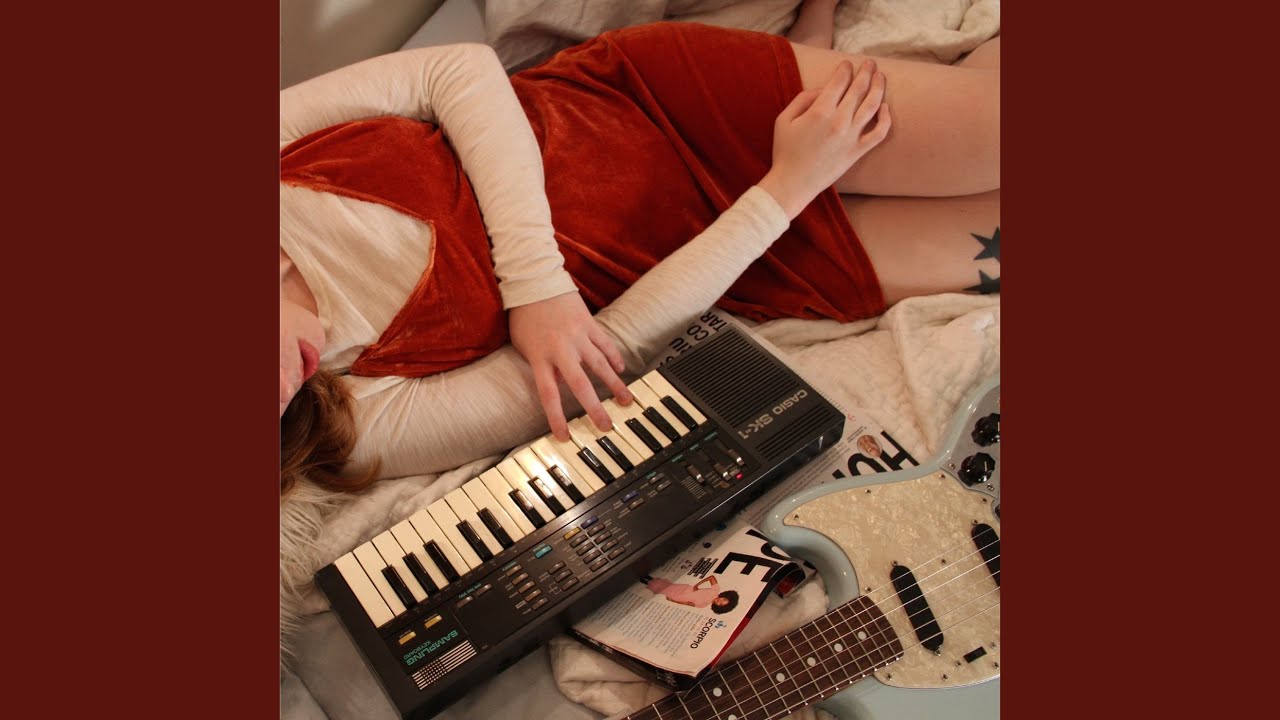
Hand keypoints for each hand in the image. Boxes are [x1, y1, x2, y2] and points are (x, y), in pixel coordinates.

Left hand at [509, 291, 632, 440]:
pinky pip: (606, 344)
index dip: (557, 418)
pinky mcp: (589, 324)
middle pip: (580, 385)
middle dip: (594, 408)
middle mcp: (561, 350)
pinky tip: (621, 371)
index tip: (565, 436)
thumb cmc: (524, 315)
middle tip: (606, 426)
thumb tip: (556, 386)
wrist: (534, 282)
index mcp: (540, 358)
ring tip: (626, 401)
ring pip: (600, 366)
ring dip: (614, 385)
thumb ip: (539, 365)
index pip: (549, 395)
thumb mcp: (523, 345)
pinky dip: (615, 358)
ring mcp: (578, 336)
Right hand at [756, 59, 890, 217]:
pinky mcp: (857, 151)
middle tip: (870, 62)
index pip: (839, 82)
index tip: (847, 64)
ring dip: (878, 87)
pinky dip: (886, 118)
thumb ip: (803, 99)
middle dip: (866, 71)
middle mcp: (839, 121)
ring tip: (880, 76)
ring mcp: (851, 137)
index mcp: (819, 111)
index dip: (845, 69)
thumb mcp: (784, 119)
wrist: (793, 183)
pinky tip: (885, 107)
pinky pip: (879, 133)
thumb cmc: (785, 151)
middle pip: (859, 89)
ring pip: (873, 105)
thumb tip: (823, 90)